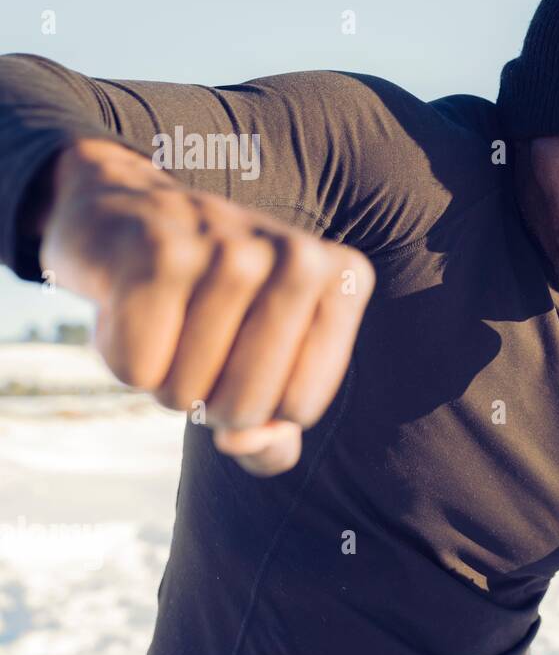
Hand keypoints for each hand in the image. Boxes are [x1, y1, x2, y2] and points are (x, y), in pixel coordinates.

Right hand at [36, 139, 375, 475]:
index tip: (244, 354)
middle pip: (247, 407)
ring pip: (185, 395)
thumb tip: (248, 442)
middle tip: (197, 340)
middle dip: (207, 401)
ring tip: (166, 315)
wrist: (125, 212)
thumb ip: (273, 434)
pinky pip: (135, 370)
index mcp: (344, 278)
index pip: (300, 408)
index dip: (259, 406)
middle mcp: (300, 256)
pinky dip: (118, 356)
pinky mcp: (157, 251)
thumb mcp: (264, 365)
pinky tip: (128, 302)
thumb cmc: (208, 303)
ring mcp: (232, 249)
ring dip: (161, 376)